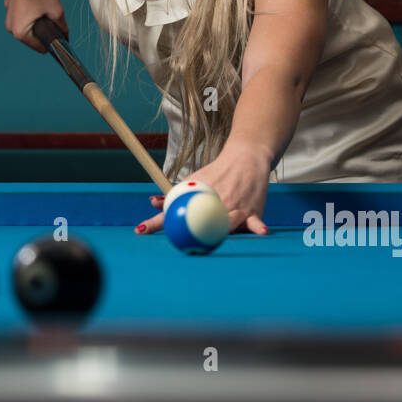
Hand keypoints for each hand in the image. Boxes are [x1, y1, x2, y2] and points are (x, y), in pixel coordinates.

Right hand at [4, 0, 67, 52]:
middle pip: (34, 37)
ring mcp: (9, 16)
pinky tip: (38, 0)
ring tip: (45, 7)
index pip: (40, 48)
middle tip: (53, 17)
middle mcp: (11, 27)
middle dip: (45, 30)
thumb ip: (62, 27)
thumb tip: (66, 36)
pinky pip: (23, 14)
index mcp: (20, 33)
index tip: (61, 36)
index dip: (53, 43)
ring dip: (38, 20)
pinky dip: (31, 11)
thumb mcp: (56, 11)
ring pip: (28, 25)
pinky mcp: (10, 6)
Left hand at [136, 143, 271, 235]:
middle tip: (174, 244)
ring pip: (226, 224)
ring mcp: (235, 208)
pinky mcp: (253, 212)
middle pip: (198, 222)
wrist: (247, 157)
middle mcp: (215, 203)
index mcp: (198, 197)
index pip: (173, 211)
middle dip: (184, 233)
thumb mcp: (196, 181)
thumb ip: (177, 195)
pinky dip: (258, 228)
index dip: (156, 222)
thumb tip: (153, 202)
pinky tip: (262, 233)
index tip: (140, 230)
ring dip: (220, 232)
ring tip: (215, 240)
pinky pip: (255, 223)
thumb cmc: (219, 173)